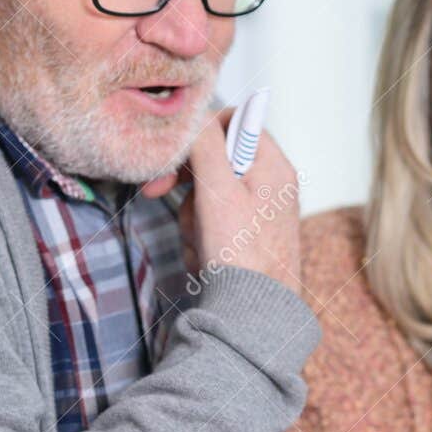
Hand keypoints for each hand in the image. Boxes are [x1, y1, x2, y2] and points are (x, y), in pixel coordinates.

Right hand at [157, 109, 300, 294]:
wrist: (253, 316)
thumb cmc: (240, 255)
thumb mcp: (217, 190)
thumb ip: (206, 145)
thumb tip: (197, 115)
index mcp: (274, 167)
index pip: (236, 122)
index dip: (202, 132)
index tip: (177, 152)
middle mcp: (272, 187)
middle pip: (216, 161)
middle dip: (188, 185)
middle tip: (158, 192)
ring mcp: (260, 215)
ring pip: (209, 196)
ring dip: (192, 217)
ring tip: (200, 242)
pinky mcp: (248, 241)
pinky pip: (214, 225)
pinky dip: (202, 239)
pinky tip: (205, 259)